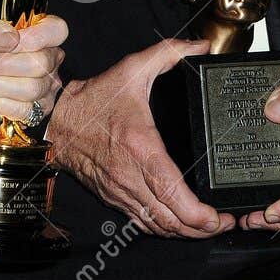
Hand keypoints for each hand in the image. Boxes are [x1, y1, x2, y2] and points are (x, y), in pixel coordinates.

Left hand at [0, 17, 66, 130]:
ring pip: (31, 88)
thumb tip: (10, 36)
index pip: (57, 30)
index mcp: (40, 35)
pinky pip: (23, 109)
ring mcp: (46, 88)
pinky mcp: (37, 112)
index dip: (35, 36)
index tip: (9, 42)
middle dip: (3, 63)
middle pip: (41, 63)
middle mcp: (49, 61)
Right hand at [49, 39, 235, 238]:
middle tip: (223, 223)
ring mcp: (121, 190)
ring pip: (156, 226)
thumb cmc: (94, 99)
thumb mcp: (132, 68)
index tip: (216, 217)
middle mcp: (130, 175)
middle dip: (200, 228)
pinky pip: (141, 222)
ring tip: (208, 228)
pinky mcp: (113, 196)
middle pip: (169, 218)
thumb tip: (200, 46)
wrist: (56, 121)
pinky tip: (179, 227)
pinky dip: (162, 229)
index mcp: (140, 146)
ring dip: (183, 233)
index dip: (196, 213)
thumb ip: (168, 54)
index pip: (171, 191)